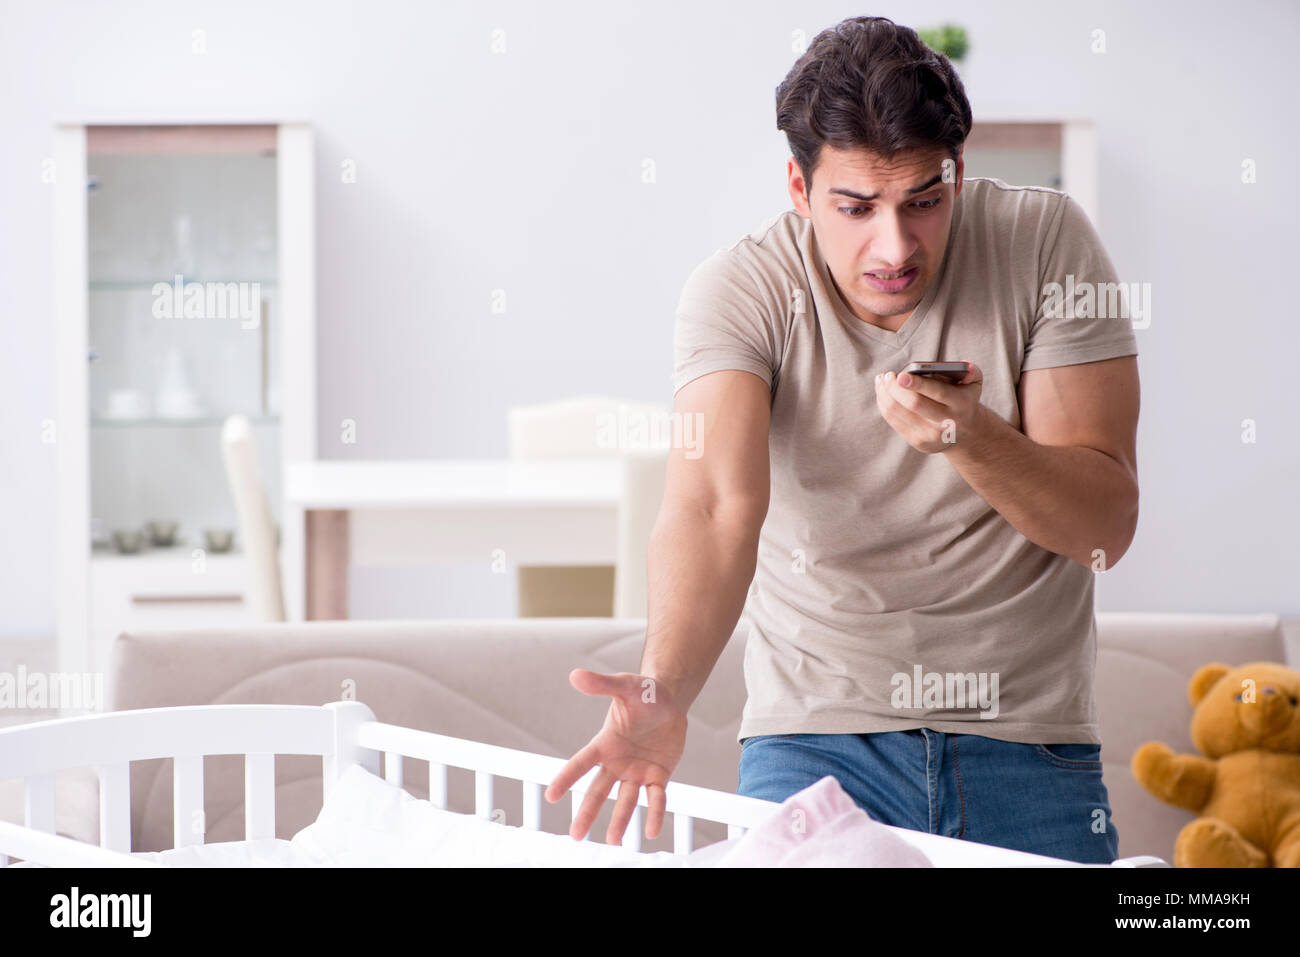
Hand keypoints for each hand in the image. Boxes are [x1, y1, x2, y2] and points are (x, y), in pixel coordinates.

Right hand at [544, 669, 687, 844]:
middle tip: (575, 836)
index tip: (551, 796)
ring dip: (619, 821)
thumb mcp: (626, 686)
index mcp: (605, 742)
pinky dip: (654, 814)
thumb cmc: (644, 692)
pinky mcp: (657, 776)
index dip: (567, 778)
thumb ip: (603, 684)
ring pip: (626, 801)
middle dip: (587, 812)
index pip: (582, 762)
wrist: (670, 701)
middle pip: (599, 790)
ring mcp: (637, 771)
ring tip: (613, 841)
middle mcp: (617, 762)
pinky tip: (651, 831)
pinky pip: (655, 798)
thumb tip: (575, 675)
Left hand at [874, 360, 984, 453]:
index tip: (900, 375)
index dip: (917, 384)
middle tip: (887, 375)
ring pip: (899, 412)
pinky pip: (894, 421)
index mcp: (961, 404)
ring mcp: (931, 435)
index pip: (937, 392)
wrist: (964, 432)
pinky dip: (884, 404)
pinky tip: (882, 392)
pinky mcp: (918, 442)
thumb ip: (972, 371)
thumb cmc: (964, 398)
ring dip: (885, 394)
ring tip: (881, 380)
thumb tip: (965, 366)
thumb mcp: (973, 384)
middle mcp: (947, 422)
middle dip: (895, 388)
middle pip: (914, 404)